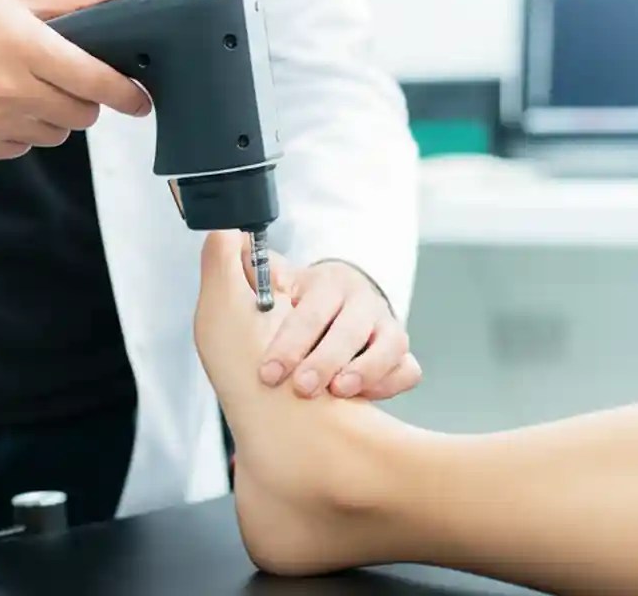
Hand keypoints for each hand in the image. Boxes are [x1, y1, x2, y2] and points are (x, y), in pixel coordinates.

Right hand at [0, 0, 151, 159]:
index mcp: (27, 48)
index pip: (98, 83)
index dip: (128, 94)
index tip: (140, 100)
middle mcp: (13, 90)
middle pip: (83, 115)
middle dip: (83, 99)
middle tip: (63, 79)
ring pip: (56, 135)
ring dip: (51, 116)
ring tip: (21, 88)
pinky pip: (23, 149)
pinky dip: (20, 131)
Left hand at [244, 243, 420, 400]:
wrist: (331, 313)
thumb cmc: (295, 306)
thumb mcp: (272, 283)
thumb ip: (253, 268)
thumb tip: (229, 239)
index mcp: (328, 283)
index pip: (313, 310)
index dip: (291, 342)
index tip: (269, 372)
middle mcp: (361, 301)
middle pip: (352, 329)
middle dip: (325, 360)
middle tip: (302, 388)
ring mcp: (385, 326)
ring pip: (391, 345)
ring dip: (366, 371)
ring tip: (338, 392)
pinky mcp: (400, 353)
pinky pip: (408, 369)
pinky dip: (390, 383)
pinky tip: (364, 398)